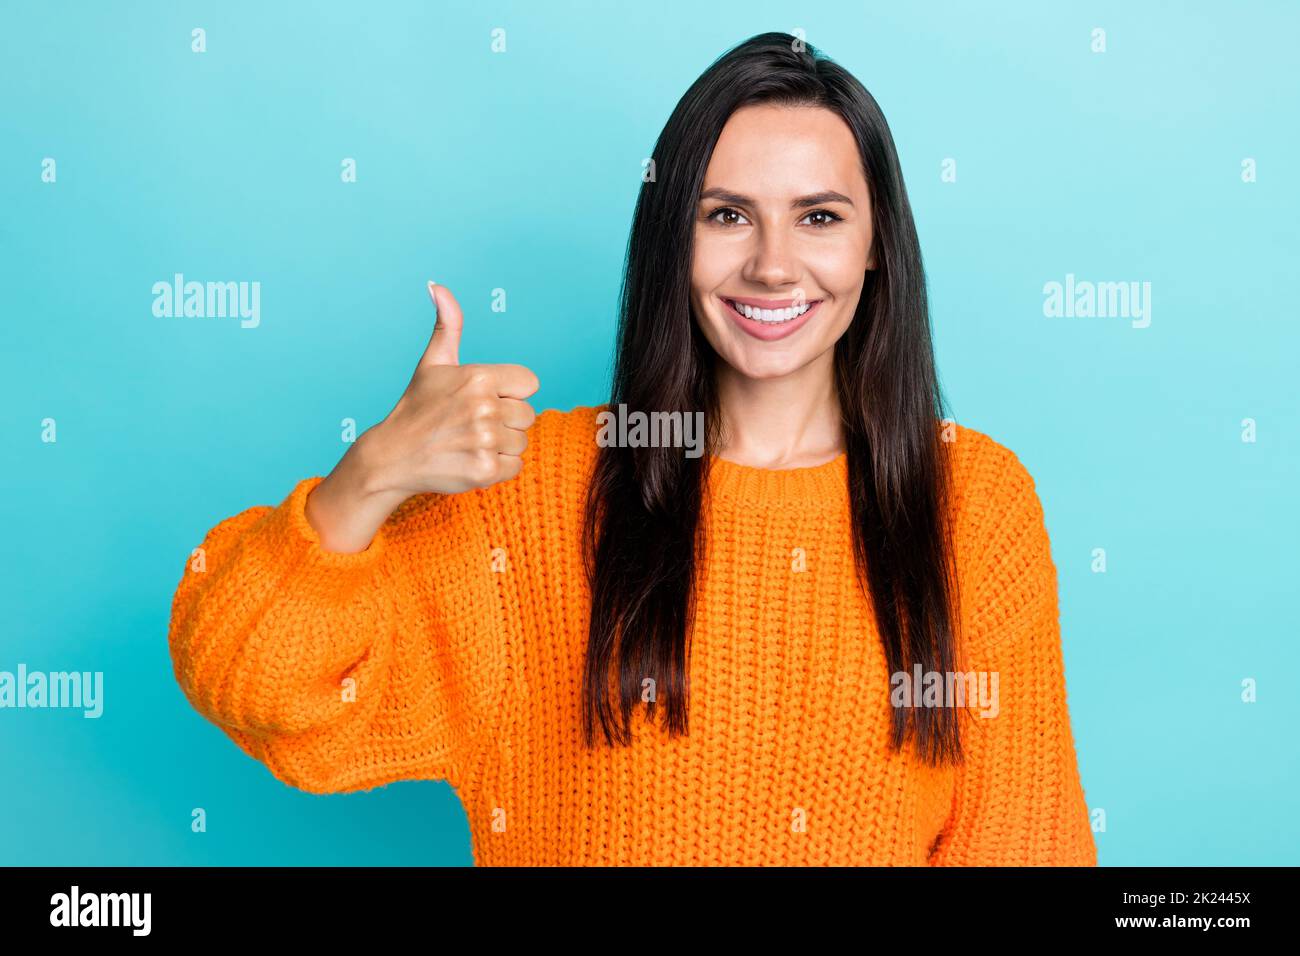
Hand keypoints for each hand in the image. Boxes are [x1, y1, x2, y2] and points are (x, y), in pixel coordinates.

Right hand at [305, 282, 538, 551]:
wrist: (392, 456)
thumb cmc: (417, 407)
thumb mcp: (433, 363)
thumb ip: (447, 324)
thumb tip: (437, 285)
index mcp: (479, 377)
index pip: (530, 384)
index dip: (510, 392)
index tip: (484, 399)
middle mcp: (484, 407)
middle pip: (528, 415)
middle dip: (505, 420)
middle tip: (471, 424)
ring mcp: (485, 440)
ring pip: (521, 442)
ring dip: (501, 446)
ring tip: (469, 442)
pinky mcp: (485, 470)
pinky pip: (515, 467)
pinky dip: (497, 468)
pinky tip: (470, 460)